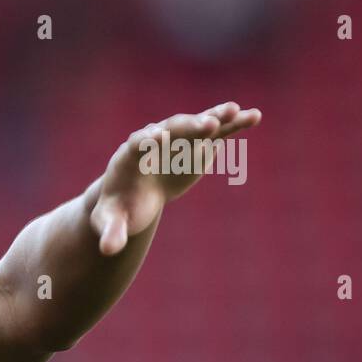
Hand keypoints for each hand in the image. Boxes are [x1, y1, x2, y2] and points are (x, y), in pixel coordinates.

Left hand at [91, 101, 261, 255]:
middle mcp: (152, 140)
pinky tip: (253, 117)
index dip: (145, 141)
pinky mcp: (196, 144)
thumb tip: (108, 250)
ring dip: (215, 117)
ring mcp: (176, 140)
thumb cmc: (119, 209)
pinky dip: (233, 124)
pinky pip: (216, 131)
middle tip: (209, 124)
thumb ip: (110, 232)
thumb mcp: (110, 221)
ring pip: (196, 124)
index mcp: (128, 158)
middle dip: (188, 126)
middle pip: (170, 128)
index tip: (156, 137)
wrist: (135, 197)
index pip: (136, 145)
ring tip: (235, 111)